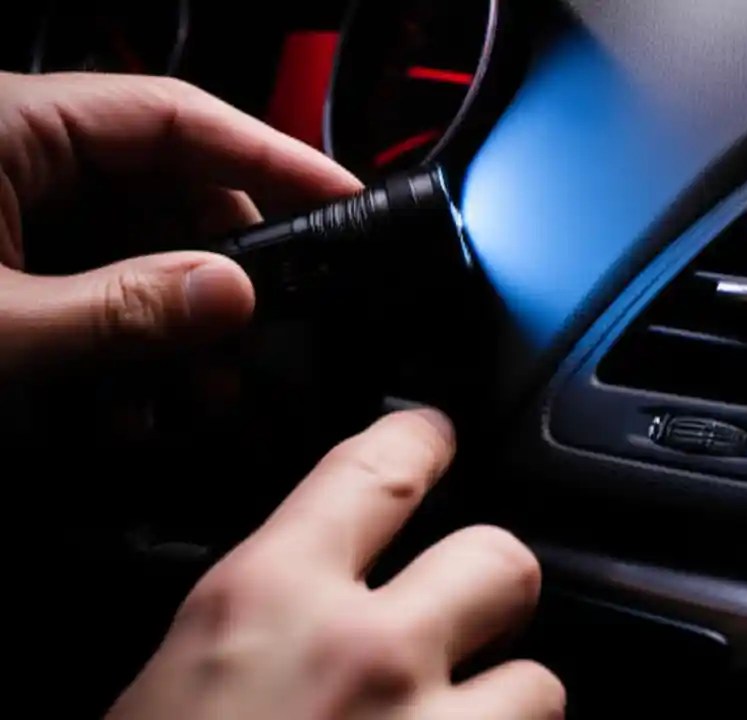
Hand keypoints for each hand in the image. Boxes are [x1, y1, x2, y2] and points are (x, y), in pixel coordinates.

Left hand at [0, 71, 361, 378]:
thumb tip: (230, 294)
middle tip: (261, 333)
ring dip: (181, 317)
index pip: (176, 116)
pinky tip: (142, 391)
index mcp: (10, 123)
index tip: (342, 200)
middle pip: (170, 187)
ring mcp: (18, 205)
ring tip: (199, 386)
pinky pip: (100, 278)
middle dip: (223, 269)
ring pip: (142, 242)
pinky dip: (133, 333)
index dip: (271, 157)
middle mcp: (21, 151)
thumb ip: (115, 310)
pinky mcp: (14, 256)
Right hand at [107, 409, 564, 719]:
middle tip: (460, 627)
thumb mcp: (178, 686)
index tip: (437, 433)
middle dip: (488, 591)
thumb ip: (260, 625)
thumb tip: (315, 598)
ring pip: (543, 687)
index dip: (420, 436)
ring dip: (506, 713)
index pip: (378, 468)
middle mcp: (367, 656)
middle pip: (501, 560)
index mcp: (267, 604)